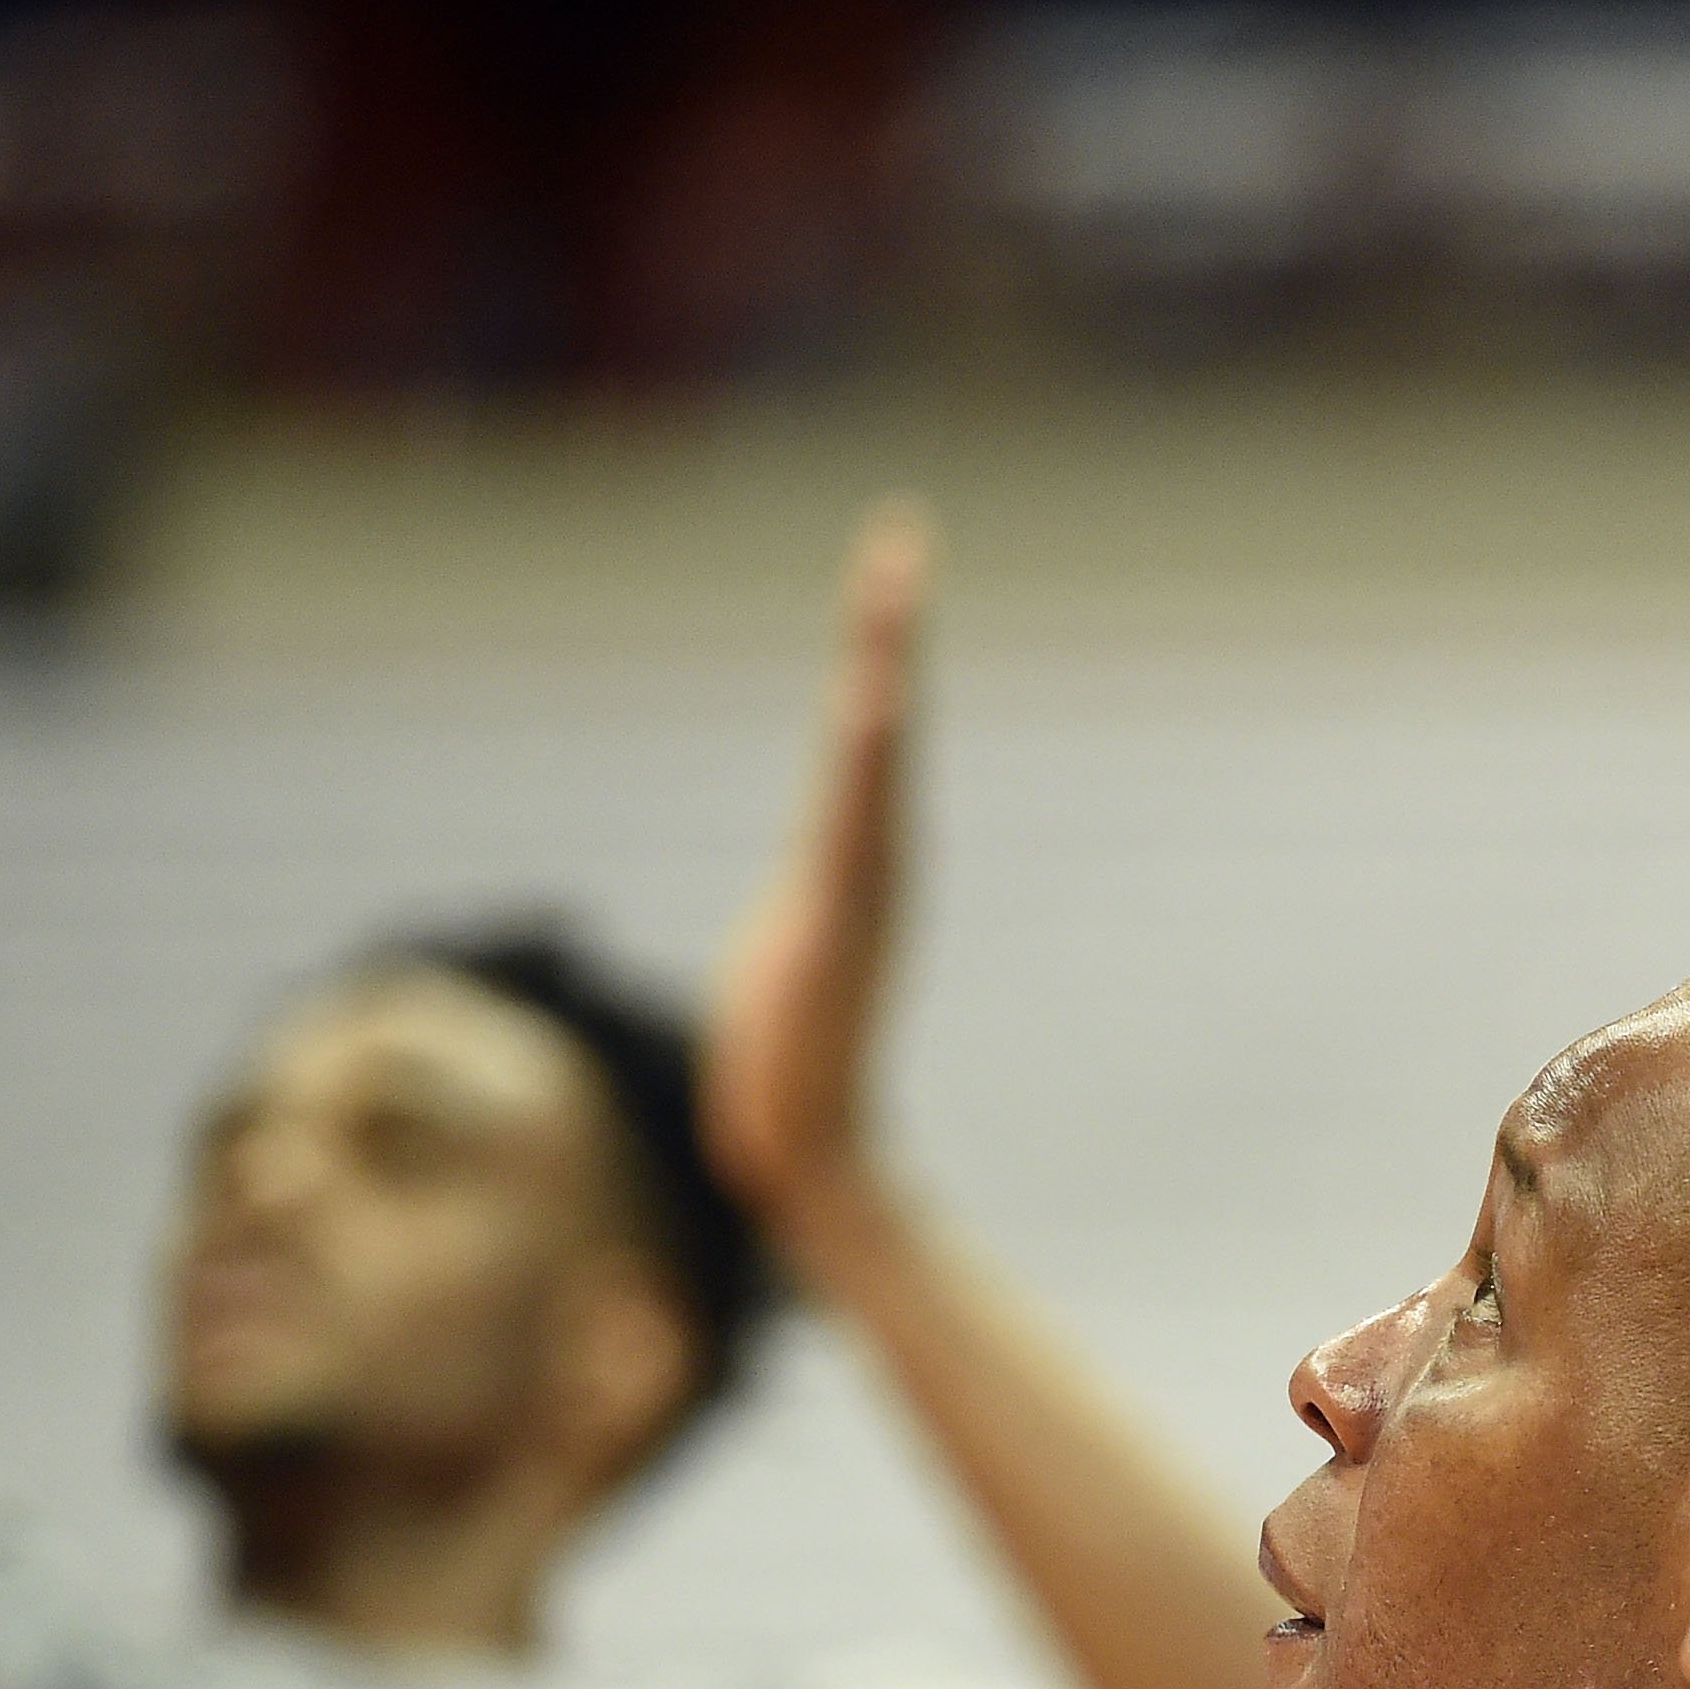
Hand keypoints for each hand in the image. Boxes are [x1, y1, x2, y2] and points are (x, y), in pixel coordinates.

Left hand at [700, 500, 931, 1255]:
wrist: (804, 1154)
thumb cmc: (788, 1061)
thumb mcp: (793, 950)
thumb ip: (810, 898)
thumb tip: (816, 879)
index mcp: (855, 853)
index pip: (863, 728)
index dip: (876, 643)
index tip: (891, 555)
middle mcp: (875, 860)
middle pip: (881, 721)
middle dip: (889, 626)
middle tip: (901, 534)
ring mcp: (863, 893)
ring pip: (873, 762)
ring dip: (881, 673)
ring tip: (890, 589)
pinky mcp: (839, 928)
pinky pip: (854, 827)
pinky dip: (867, 761)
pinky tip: (868, 702)